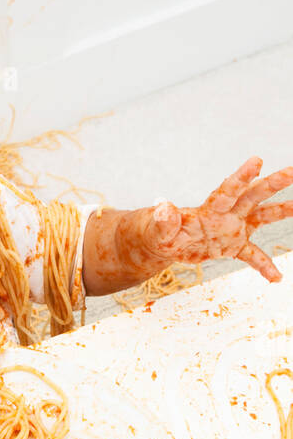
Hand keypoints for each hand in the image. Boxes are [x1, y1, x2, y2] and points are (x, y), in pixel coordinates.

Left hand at [144, 157, 292, 283]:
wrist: (166, 242)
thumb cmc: (160, 231)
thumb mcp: (158, 230)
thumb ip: (164, 220)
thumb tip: (163, 208)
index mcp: (209, 209)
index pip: (227, 190)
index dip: (241, 177)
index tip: (257, 160)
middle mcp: (226, 214)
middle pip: (252, 196)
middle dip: (271, 184)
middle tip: (292, 172)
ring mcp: (233, 228)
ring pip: (262, 217)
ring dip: (282, 211)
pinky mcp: (233, 245)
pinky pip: (253, 256)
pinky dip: (264, 266)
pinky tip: (276, 277)